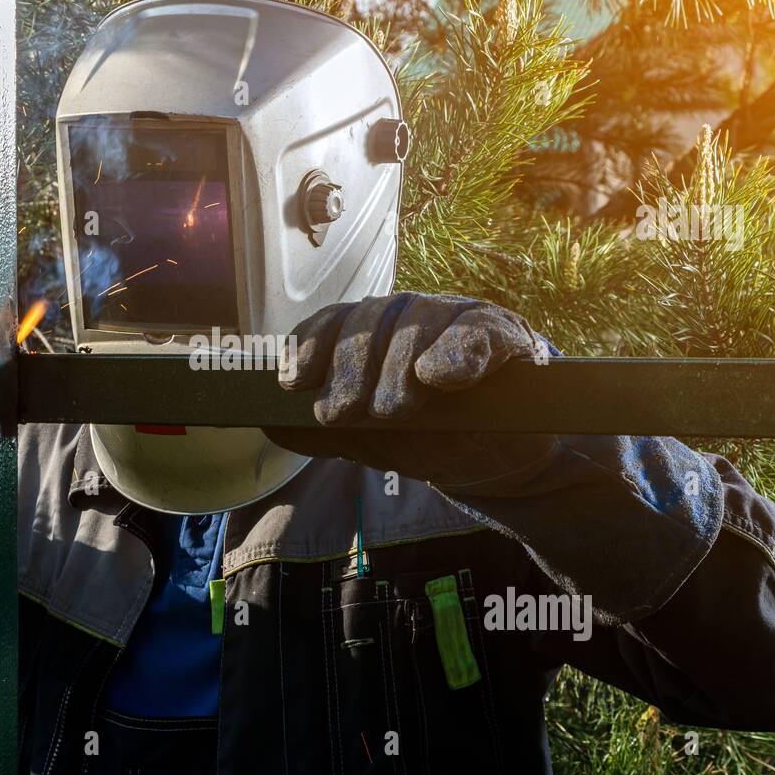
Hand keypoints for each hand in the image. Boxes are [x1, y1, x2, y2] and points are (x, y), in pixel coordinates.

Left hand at [263, 292, 559, 489]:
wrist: (498, 460)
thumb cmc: (428, 436)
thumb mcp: (370, 438)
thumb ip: (322, 432)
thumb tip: (270, 424)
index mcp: (377, 331)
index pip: (336, 321)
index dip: (311, 344)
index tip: (294, 380)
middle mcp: (413, 315)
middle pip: (370, 319)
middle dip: (348, 367)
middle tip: (340, 413)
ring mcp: (458, 320)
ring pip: (418, 321)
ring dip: (396, 367)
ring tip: (390, 411)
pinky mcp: (505, 335)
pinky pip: (478, 331)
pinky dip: (457, 350)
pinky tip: (439, 376)